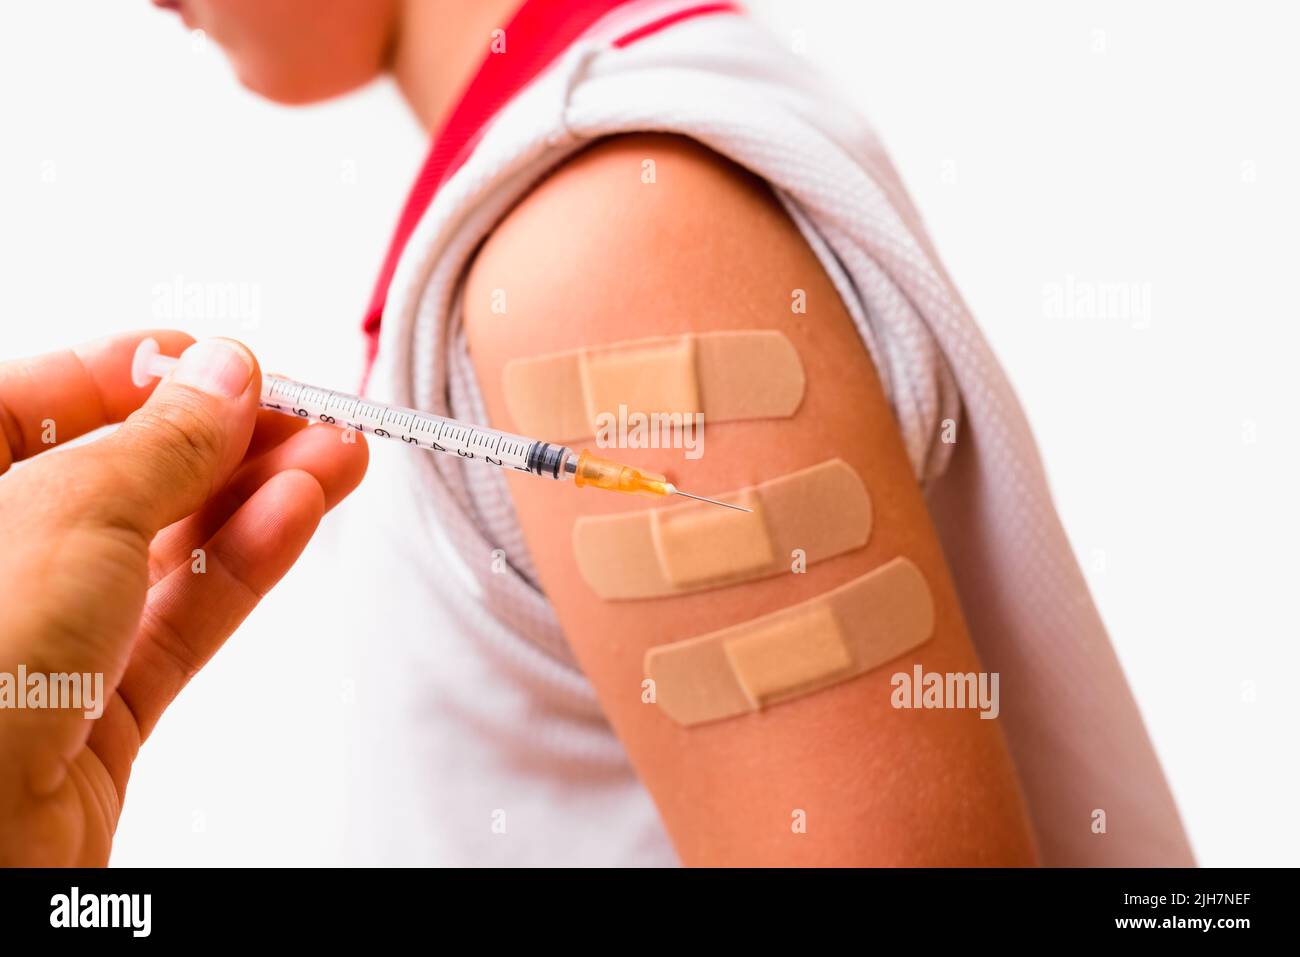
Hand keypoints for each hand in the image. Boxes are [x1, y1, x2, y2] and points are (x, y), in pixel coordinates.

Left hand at [0, 331, 367, 864]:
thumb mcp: (69, 514)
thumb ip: (162, 443)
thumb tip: (225, 376)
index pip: (40, 401)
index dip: (141, 374)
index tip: (230, 364)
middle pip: (117, 475)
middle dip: (223, 439)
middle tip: (307, 412)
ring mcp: (37, 637)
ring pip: (160, 549)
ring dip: (255, 499)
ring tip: (337, 458)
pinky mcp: (91, 708)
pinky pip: (177, 620)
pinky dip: (241, 567)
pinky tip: (296, 517)